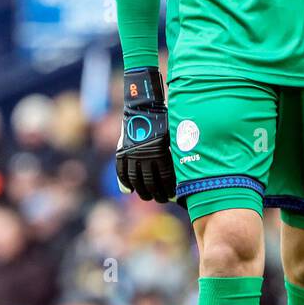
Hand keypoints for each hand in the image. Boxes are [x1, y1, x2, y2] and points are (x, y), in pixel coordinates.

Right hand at [115, 67, 176, 201]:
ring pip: (135, 180)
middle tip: (161, 199)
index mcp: (161, 152)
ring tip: (147, 196)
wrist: (144, 106)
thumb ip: (174, 156)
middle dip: (157, 194)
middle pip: (150, 183)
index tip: (172, 196)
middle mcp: (145, 155)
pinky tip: (130, 189)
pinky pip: (121, 172)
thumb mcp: (173, 136)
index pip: (165, 179)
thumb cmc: (164, 121)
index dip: (169, 190)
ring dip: (141, 191)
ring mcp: (132, 154)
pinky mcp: (122, 151)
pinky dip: (125, 182)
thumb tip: (181, 174)